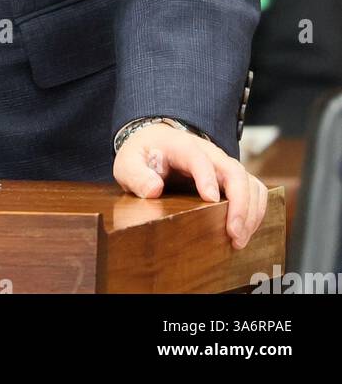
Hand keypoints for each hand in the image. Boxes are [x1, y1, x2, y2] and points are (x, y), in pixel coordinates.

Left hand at [113, 122, 267, 249]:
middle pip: (234, 171)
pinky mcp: (230, 178)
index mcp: (180, 145)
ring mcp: (222, 165)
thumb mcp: (129, 162)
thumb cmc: (143, 155)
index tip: (210, 199)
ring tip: (239, 240)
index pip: (198, 157)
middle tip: (233, 234)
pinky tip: (245, 232)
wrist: (155, 144)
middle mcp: (208, 153)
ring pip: (249, 182)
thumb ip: (136, 174)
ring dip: (251, 211)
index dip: (206, 177)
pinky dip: (255, 211)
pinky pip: (253, 191)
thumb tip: (153, 190)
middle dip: (239, 203)